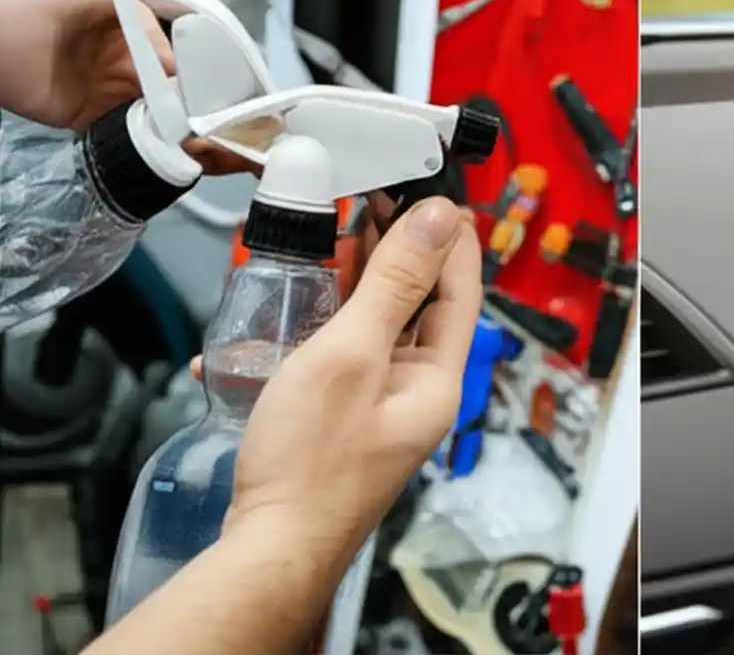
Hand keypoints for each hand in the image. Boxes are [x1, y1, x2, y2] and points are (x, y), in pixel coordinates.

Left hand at [0, 0, 248, 173]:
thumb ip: (146, 23)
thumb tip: (186, 74)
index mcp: (144, 8)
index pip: (205, 38)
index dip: (233, 66)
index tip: (256, 93)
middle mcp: (136, 48)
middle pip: (196, 84)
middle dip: (224, 110)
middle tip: (251, 134)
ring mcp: (115, 84)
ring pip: (174, 116)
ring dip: (202, 136)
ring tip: (233, 153)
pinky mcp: (92, 117)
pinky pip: (139, 138)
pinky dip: (167, 152)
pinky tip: (193, 160)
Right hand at [221, 198, 480, 565]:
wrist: (269, 544)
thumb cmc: (310, 462)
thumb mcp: (354, 353)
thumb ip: (396, 284)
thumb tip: (438, 221)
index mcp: (438, 378)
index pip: (460, 290)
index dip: (450, 238)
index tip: (435, 193)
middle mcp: (417, 392)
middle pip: (421, 305)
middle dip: (400, 251)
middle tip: (376, 202)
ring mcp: (380, 406)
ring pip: (380, 326)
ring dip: (360, 282)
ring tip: (339, 235)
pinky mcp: (344, 417)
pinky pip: (346, 353)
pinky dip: (325, 322)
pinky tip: (295, 304)